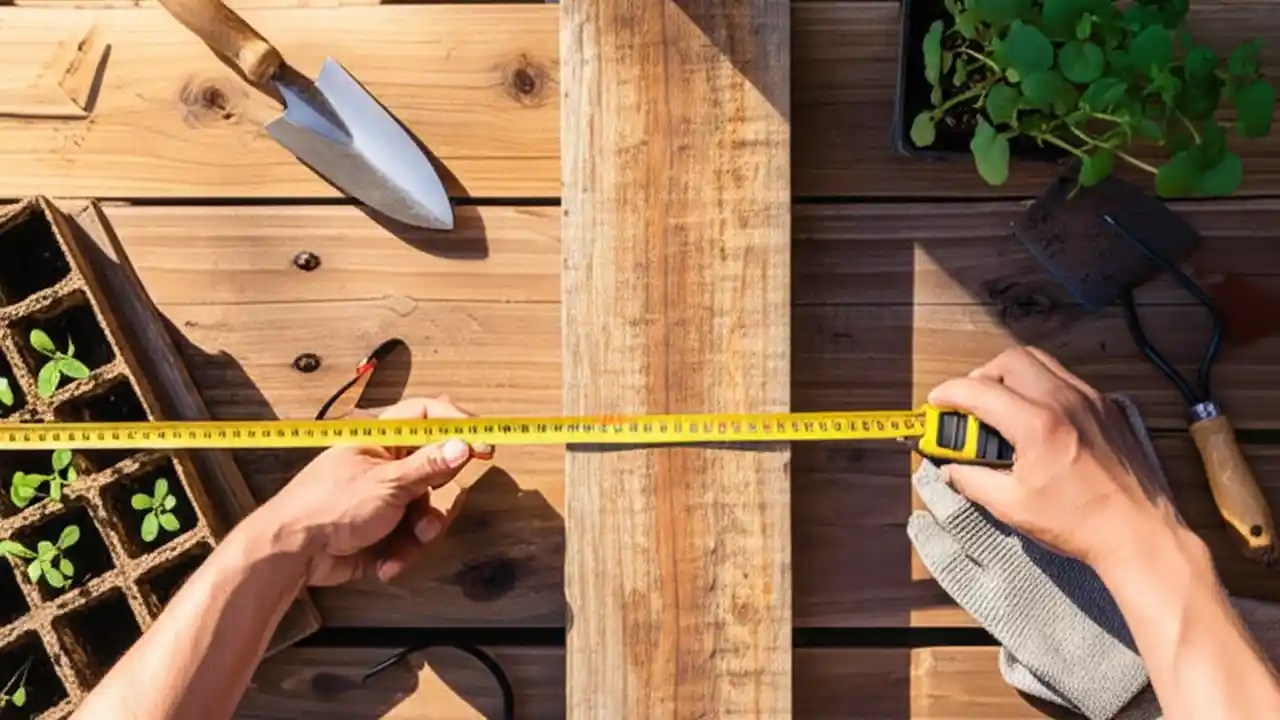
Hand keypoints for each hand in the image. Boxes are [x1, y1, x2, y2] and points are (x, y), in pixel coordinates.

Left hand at [255, 396, 478, 585]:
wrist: (293, 553)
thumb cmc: (326, 506)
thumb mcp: (387, 483)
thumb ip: (429, 465)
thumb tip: (463, 444)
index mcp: (382, 439)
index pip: (429, 415)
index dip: (458, 425)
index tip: (483, 444)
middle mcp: (388, 464)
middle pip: (438, 468)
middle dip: (440, 495)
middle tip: (433, 507)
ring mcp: (387, 498)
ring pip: (430, 508)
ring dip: (422, 531)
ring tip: (408, 541)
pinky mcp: (385, 529)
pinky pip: (413, 537)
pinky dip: (404, 552)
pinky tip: (386, 562)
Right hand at [928, 346, 1185, 568]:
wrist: (1138, 532)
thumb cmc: (1078, 523)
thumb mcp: (1013, 506)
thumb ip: (973, 480)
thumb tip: (951, 469)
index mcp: (1037, 424)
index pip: (979, 390)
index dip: (949, 393)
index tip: (937, 401)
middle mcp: (1064, 401)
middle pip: (1010, 360)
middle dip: (982, 375)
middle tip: (971, 402)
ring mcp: (1091, 400)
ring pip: (1041, 362)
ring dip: (1013, 376)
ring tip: (1002, 406)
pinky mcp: (1108, 408)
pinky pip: (1066, 379)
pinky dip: (1041, 386)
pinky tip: (1037, 417)